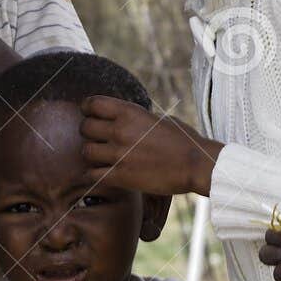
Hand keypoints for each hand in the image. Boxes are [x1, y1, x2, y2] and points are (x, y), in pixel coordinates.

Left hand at [80, 96, 221, 196]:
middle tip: (97, 139)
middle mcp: (120, 131)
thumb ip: (138, 119)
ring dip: (91, 154)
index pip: (92, 104)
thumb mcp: (159, 119)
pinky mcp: (121, 176)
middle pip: (84, 127)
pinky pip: (92, 175)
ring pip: (86, 152)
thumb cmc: (183, 140)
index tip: (90, 114)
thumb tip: (126, 120)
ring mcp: (119, 155)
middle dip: (88, 132)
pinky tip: (100, 174)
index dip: (88, 109)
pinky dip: (93, 175)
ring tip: (100, 158)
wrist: (196, 165)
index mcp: (130, 112)